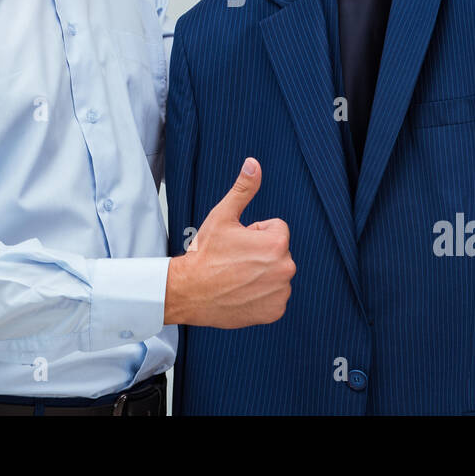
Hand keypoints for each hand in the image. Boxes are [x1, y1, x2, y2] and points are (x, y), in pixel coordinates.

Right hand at [165, 157, 294, 327]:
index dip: (254, 233)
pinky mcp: (275, 312)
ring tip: (236, 277)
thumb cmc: (205, 254)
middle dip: (260, 253)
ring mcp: (281, 293)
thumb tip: (254, 164)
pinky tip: (241, 293)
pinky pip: (275, 296)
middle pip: (278, 251)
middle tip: (235, 261)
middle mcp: (285, 268)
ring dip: (262, 274)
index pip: (276, 229)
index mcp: (277, 243)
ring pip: (276, 273)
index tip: (237, 244)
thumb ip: (244, 188)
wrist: (189, 292)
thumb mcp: (223, 215)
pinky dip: (261, 296)